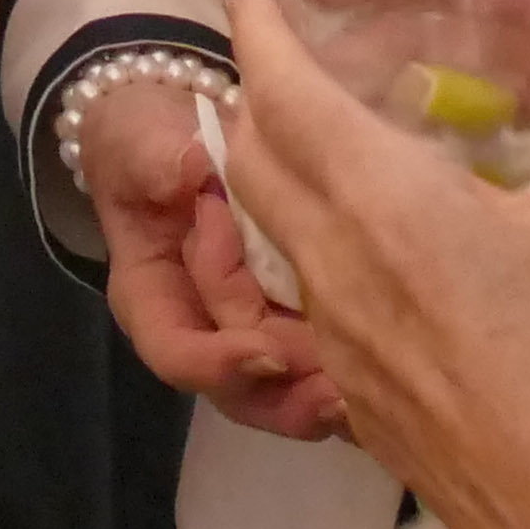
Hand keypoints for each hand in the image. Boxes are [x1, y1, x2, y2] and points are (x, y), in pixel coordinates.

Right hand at [79, 81, 344, 439]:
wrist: (179, 134)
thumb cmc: (148, 146)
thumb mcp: (141, 145)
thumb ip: (158, 162)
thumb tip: (192, 168)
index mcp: (152, 300)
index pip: (176, 354)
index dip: (220, 364)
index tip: (268, 352)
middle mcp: (201, 327)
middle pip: (238, 388)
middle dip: (287, 392)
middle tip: (337, 389)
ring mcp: (248, 327)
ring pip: (282, 388)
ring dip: (322, 395)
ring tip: (367, 389)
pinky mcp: (291, 315)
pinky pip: (315, 359)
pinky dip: (348, 367)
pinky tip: (388, 359)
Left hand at [224, 0, 529, 528]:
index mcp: (385, 203)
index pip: (286, 96)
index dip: (261, 38)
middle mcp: (337, 265)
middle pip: (254, 160)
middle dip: (256, 100)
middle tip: (286, 67)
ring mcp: (336, 339)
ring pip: (275, 234)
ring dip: (281, 180)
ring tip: (327, 154)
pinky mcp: (353, 397)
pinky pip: (307, 302)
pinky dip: (313, 252)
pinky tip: (374, 262)